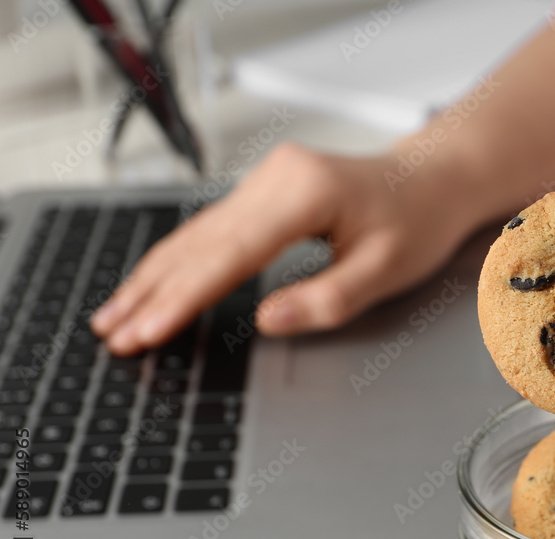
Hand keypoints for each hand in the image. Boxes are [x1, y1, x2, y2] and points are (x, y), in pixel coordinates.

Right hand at [91, 143, 476, 354]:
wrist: (431, 181)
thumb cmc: (417, 221)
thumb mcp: (386, 271)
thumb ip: (327, 299)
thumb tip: (267, 321)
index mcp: (304, 193)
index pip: (228, 255)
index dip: (182, 298)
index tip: (147, 330)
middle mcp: (276, 178)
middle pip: (199, 242)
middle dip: (152, 292)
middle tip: (113, 333)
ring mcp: (266, 179)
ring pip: (196, 234)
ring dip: (154, 275)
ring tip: (115, 314)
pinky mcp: (264, 189)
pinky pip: (211, 229)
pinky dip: (179, 260)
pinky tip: (153, 281)